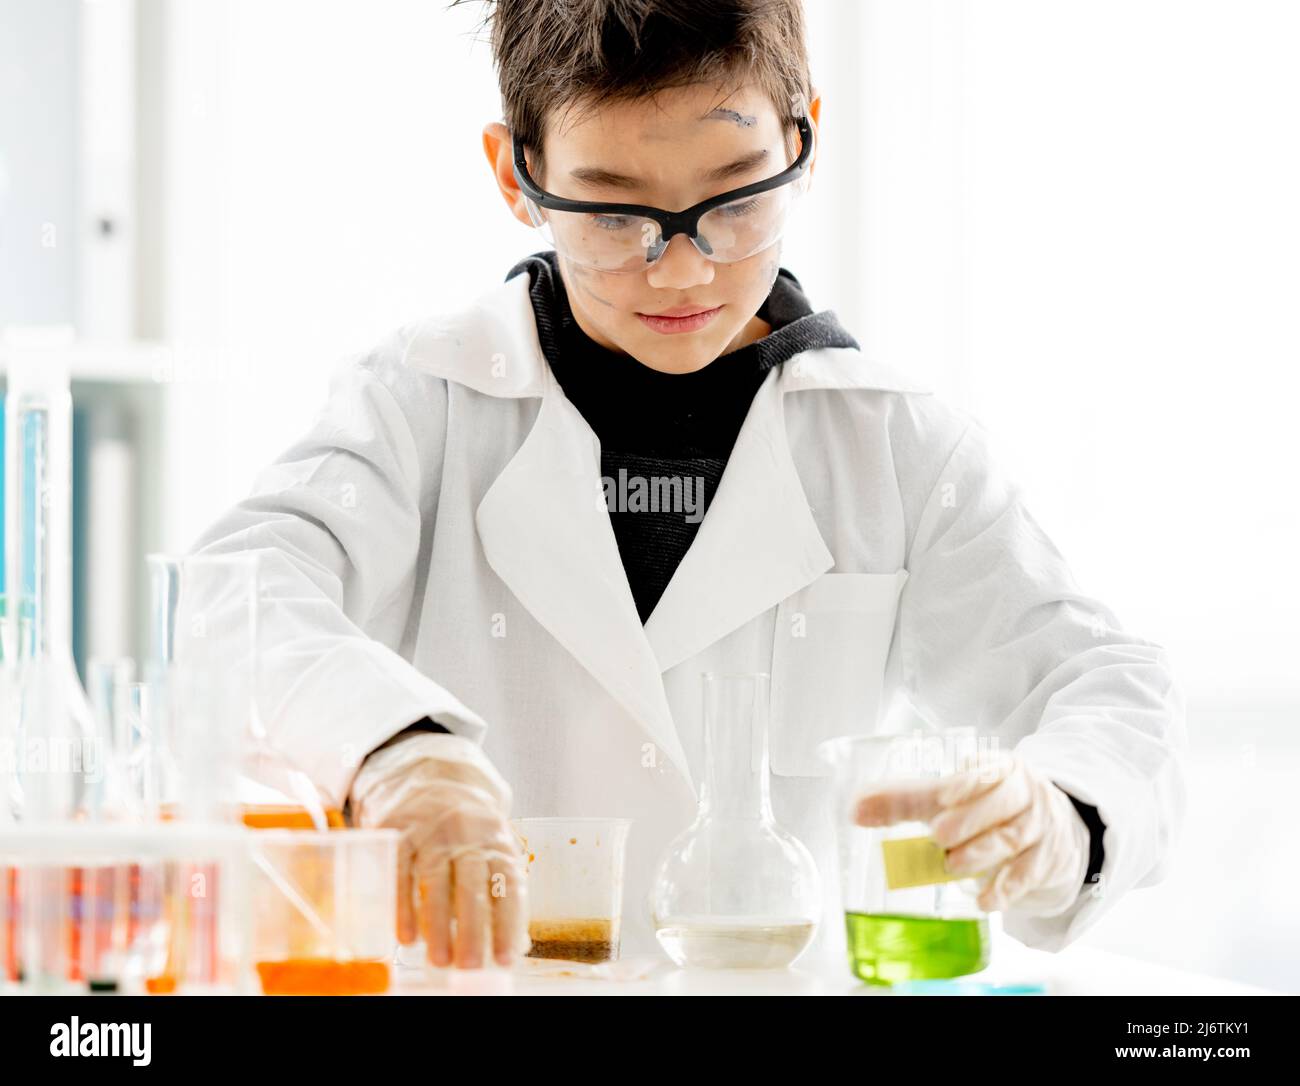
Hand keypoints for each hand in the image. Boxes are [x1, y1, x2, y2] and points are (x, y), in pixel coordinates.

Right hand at [349, 732, 528, 967]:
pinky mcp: (399, 830)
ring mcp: (431, 830)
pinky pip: (400, 870)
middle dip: (472, 927)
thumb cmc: (468, 830)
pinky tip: (405, 936)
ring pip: (434, 879)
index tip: (506, 959)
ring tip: (439, 961)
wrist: (432, 775)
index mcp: (497, 842)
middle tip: (469, 966)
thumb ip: (502, 892)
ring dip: (437, 923)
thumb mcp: (492, 849)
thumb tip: (517, 946)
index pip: (507, 885)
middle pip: (471, 884)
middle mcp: (467, 834)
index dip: (508, 923)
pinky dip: (402, 905)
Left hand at [855, 752, 1090, 916]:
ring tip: (951, 866)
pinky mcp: (1048, 860)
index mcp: (998, 767)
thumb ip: (907, 801)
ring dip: (982, 854)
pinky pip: (1029, 874)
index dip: (967, 782)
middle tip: (939, 836)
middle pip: (1004, 801)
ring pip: (1015, 837)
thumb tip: (855, 809)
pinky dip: (1005, 889)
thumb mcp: (954, 797)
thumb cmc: (986, 807)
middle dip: (971, 819)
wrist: (1049, 830)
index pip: (987, 769)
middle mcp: (1025, 792)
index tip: (944, 795)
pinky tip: (984, 901)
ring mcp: (1041, 825)